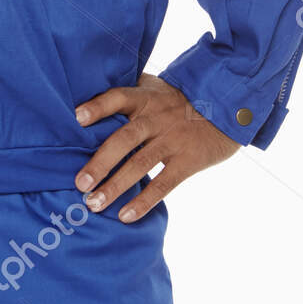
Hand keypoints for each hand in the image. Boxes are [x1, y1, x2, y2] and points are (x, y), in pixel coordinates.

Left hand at [73, 74, 239, 221]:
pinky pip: (164, 183)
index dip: (98, 106)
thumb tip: (87, 92)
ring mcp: (173, 140)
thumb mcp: (155, 87)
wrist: (225, 106)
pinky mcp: (188, 161)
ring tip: (94, 204)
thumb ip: (128, 91)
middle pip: (125, 138)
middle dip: (101, 162)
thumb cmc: (177, 99)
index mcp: (145, 97)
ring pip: (140, 164)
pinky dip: (144, 201)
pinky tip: (125, 216)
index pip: (118, 97)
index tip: (77, 118)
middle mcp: (157, 118)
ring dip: (116, 186)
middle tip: (80, 183)